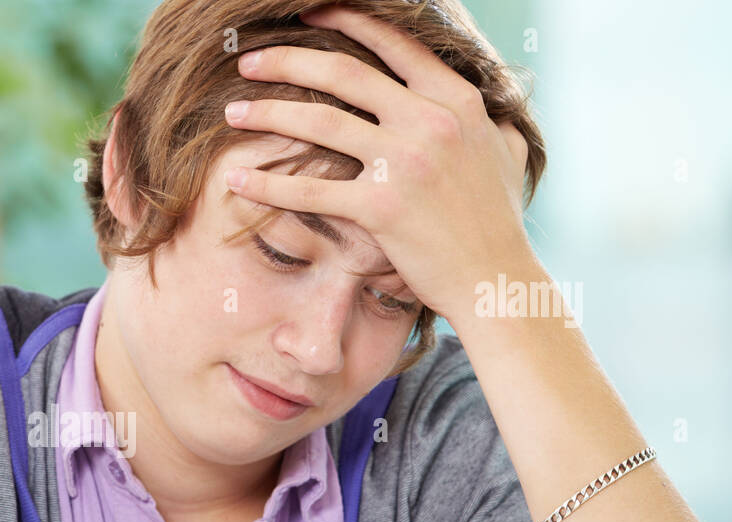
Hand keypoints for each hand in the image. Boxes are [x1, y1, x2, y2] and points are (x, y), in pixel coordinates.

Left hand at [222, 3, 535, 325]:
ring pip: (319, 122)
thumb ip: (492, 122)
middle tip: (248, 61)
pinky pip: (310, 191)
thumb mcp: (506, 154)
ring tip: (232, 112)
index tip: (307, 17)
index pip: (394, 44)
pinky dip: (267, 185)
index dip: (346, 22)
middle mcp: (429, 121)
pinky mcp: (380, 207)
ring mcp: (404, 162)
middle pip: (343, 73)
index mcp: (456, 100)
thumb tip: (493, 109)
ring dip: (267, 113)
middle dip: (287, 60)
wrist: (494, 277)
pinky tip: (235, 179)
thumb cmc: (497, 222)